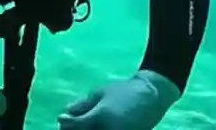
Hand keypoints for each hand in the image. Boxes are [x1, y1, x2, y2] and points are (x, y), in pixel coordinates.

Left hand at [57, 71, 180, 129]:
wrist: (152, 95)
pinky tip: (99, 126)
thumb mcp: (101, 93)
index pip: (75, 127)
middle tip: (72, 123)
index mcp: (100, 117)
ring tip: (88, 123)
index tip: (62, 118)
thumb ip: (82, 105)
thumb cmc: (124, 90)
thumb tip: (64, 115)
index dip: (65, 123)